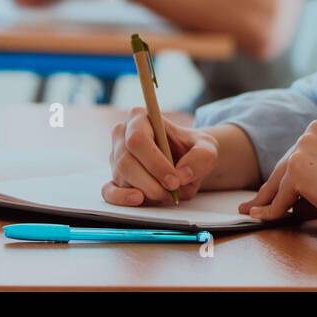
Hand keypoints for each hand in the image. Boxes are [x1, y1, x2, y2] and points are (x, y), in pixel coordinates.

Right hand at [102, 107, 218, 205]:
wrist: (188, 163)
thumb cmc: (193, 149)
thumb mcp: (207, 148)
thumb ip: (201, 157)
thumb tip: (181, 174)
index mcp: (140, 117)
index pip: (137, 139)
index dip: (155, 162)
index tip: (174, 179)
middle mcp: (122, 135)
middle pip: (126, 160)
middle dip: (151, 180)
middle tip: (172, 190)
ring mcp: (116, 157)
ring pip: (122, 176)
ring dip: (146, 190)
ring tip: (167, 193)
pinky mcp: (115, 178)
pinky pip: (108, 190)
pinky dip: (121, 198)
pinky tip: (138, 200)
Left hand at [238, 119, 316, 228]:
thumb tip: (287, 194)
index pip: (299, 153)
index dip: (286, 172)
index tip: (274, 185)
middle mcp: (312, 131)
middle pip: (284, 165)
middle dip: (270, 186)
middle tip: (254, 201)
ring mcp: (303, 148)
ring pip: (279, 180)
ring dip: (266, 199)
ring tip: (253, 210)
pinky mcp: (296, 169)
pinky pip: (279, 197)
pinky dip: (270, 211)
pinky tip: (261, 217)